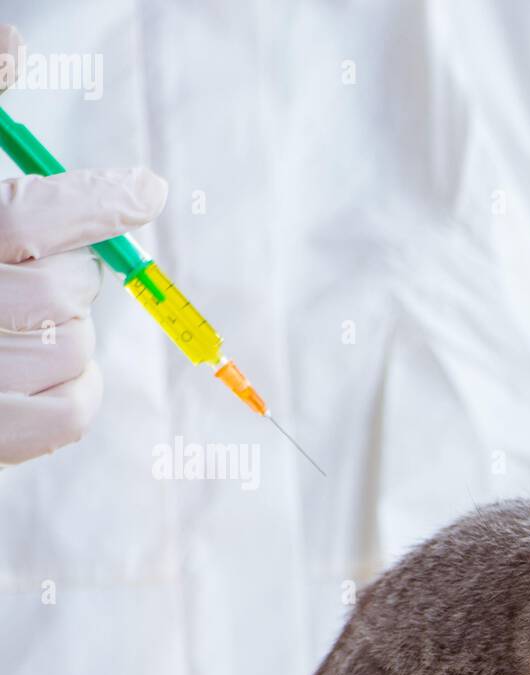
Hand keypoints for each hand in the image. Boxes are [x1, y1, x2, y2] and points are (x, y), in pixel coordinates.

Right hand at [0, 30, 166, 464]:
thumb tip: (10, 40)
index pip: (24, 219)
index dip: (94, 203)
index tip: (147, 190)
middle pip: (63, 291)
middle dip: (73, 278)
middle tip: (44, 273)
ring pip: (75, 351)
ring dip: (70, 339)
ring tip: (23, 330)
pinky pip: (74, 410)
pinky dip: (75, 392)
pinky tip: (41, 375)